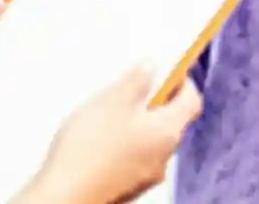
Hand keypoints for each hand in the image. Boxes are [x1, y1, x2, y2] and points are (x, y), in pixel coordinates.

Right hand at [17, 68, 202, 203]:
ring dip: (136, 123)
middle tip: (130, 87)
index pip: (191, 101)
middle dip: (153, 101)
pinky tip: (98, 140)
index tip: (167, 69)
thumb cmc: (90, 149)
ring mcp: (146, 175)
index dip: (182, 82)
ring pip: (150, 140)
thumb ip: (136, 80)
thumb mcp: (112, 100)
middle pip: (170, 121)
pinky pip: (133, 157)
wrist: (67, 194)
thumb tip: (151, 67)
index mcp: (168, 131)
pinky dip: (123, 144)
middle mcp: (164, 156)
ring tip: (106, 113)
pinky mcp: (128, 185)